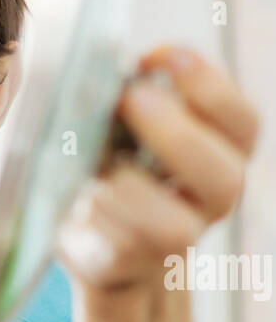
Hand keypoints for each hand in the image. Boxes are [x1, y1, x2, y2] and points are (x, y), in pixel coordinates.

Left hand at [55, 45, 258, 295]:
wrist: (101, 240)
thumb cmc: (121, 163)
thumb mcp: (134, 123)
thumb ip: (139, 96)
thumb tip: (108, 68)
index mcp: (227, 151)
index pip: (242, 121)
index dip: (207, 84)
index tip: (158, 55)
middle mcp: (216, 198)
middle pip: (223, 178)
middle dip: (175, 134)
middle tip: (129, 100)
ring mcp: (180, 240)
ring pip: (171, 226)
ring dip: (127, 187)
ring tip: (97, 164)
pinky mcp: (131, 266)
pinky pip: (119, 247)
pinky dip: (96, 217)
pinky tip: (79, 198)